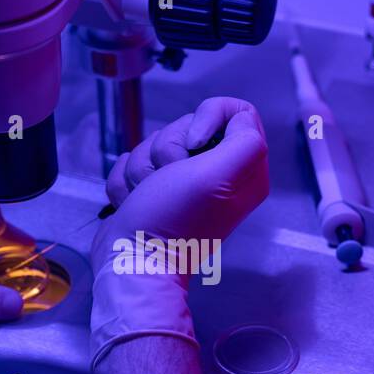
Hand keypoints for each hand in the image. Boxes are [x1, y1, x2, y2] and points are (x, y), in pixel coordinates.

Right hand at [90, 97, 268, 366]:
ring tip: (148, 196)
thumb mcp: (220, 176)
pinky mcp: (154, 190)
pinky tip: (133, 203)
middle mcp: (219, 173)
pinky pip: (134, 161)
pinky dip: (128, 181)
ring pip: (157, 142)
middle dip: (169, 148)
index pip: (237, 112)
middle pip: (189, 124)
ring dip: (144, 167)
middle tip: (168, 179)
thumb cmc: (174, 219)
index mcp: (245, 170)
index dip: (206, 117)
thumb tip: (236, 120)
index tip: (194, 145)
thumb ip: (245, 139)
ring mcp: (183, 182)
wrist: (130, 260)